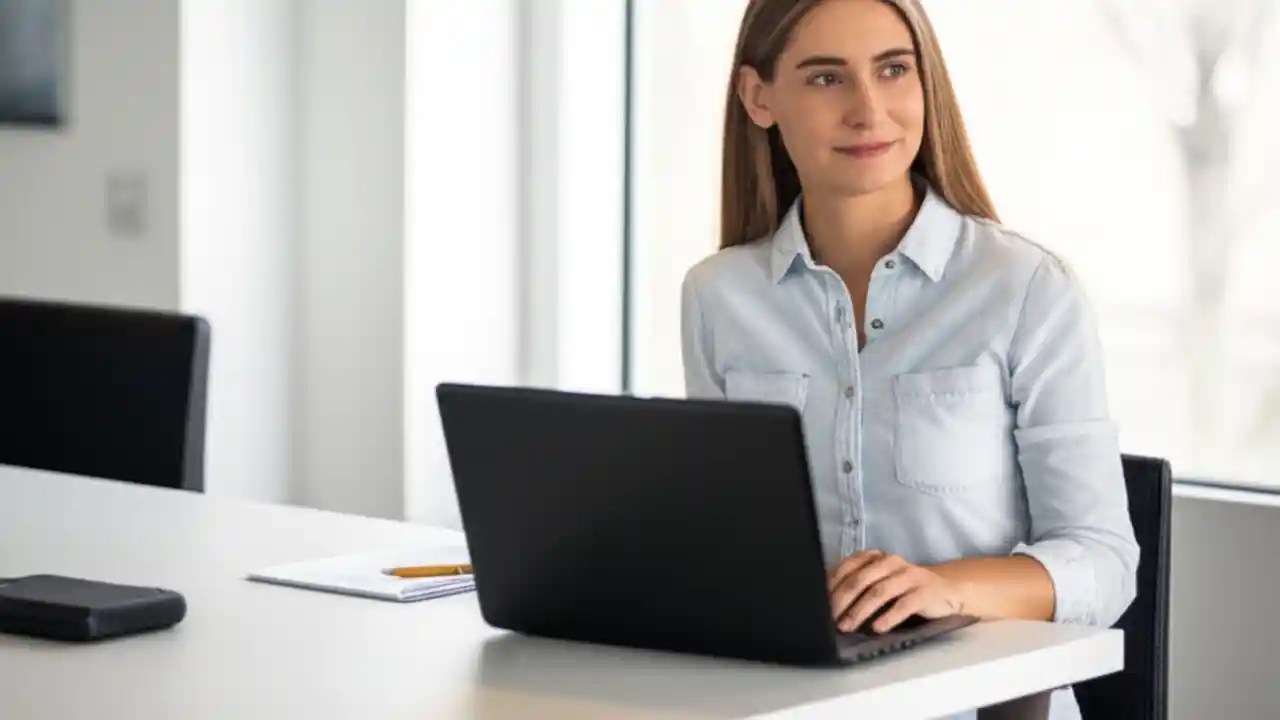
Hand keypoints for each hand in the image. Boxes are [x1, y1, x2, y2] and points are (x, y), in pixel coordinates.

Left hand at [828, 549, 966, 633]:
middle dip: (842, 601)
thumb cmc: (904, 589)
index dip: (832, 585)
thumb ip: (859, 585)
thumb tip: (827, 602)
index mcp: (876, 557)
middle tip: (831, 619)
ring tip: (848, 627)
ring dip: (860, 611)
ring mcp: (909, 576)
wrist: (946, 590)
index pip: (848, 567)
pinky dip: (889, 617)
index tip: (818, 602)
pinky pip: (904, 604)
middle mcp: (891, 562)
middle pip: (860, 580)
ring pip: (879, 592)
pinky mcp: (924, 592)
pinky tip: (878, 629)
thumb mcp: (881, 581)